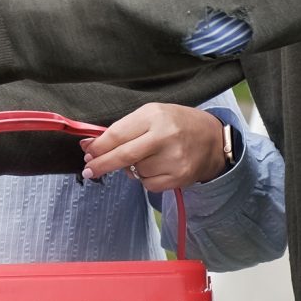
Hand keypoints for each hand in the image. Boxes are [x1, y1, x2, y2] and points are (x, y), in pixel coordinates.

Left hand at [80, 103, 225, 187]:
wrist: (213, 139)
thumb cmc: (176, 124)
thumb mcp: (151, 116)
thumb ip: (122, 129)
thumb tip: (90, 146)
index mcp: (154, 116)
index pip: (117, 134)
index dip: (98, 147)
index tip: (87, 152)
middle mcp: (165, 136)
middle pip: (123, 156)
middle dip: (101, 164)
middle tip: (89, 170)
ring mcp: (174, 159)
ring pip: (135, 172)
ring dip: (133, 169)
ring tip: (149, 157)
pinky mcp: (179, 177)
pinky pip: (148, 185)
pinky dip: (146, 179)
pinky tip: (159, 167)